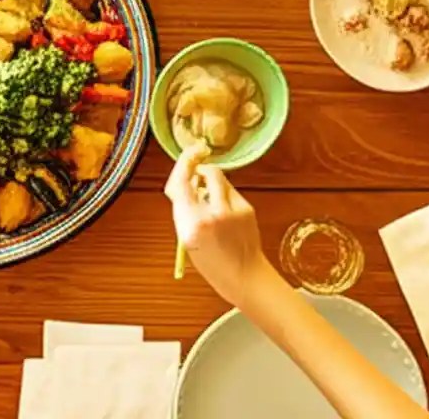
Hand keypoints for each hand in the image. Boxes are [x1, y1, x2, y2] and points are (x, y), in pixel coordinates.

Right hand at [164, 147, 268, 307]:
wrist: (243, 275)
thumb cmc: (211, 262)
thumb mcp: (186, 238)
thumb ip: (183, 210)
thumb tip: (184, 182)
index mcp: (191, 224)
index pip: (181, 182)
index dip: (183, 163)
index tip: (188, 153)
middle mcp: (212, 214)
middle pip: (207, 172)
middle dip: (201, 168)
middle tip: (198, 172)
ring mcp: (232, 211)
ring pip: (221, 179)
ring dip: (212, 181)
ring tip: (211, 197)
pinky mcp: (246, 209)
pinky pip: (231, 191)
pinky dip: (225, 195)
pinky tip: (225, 212)